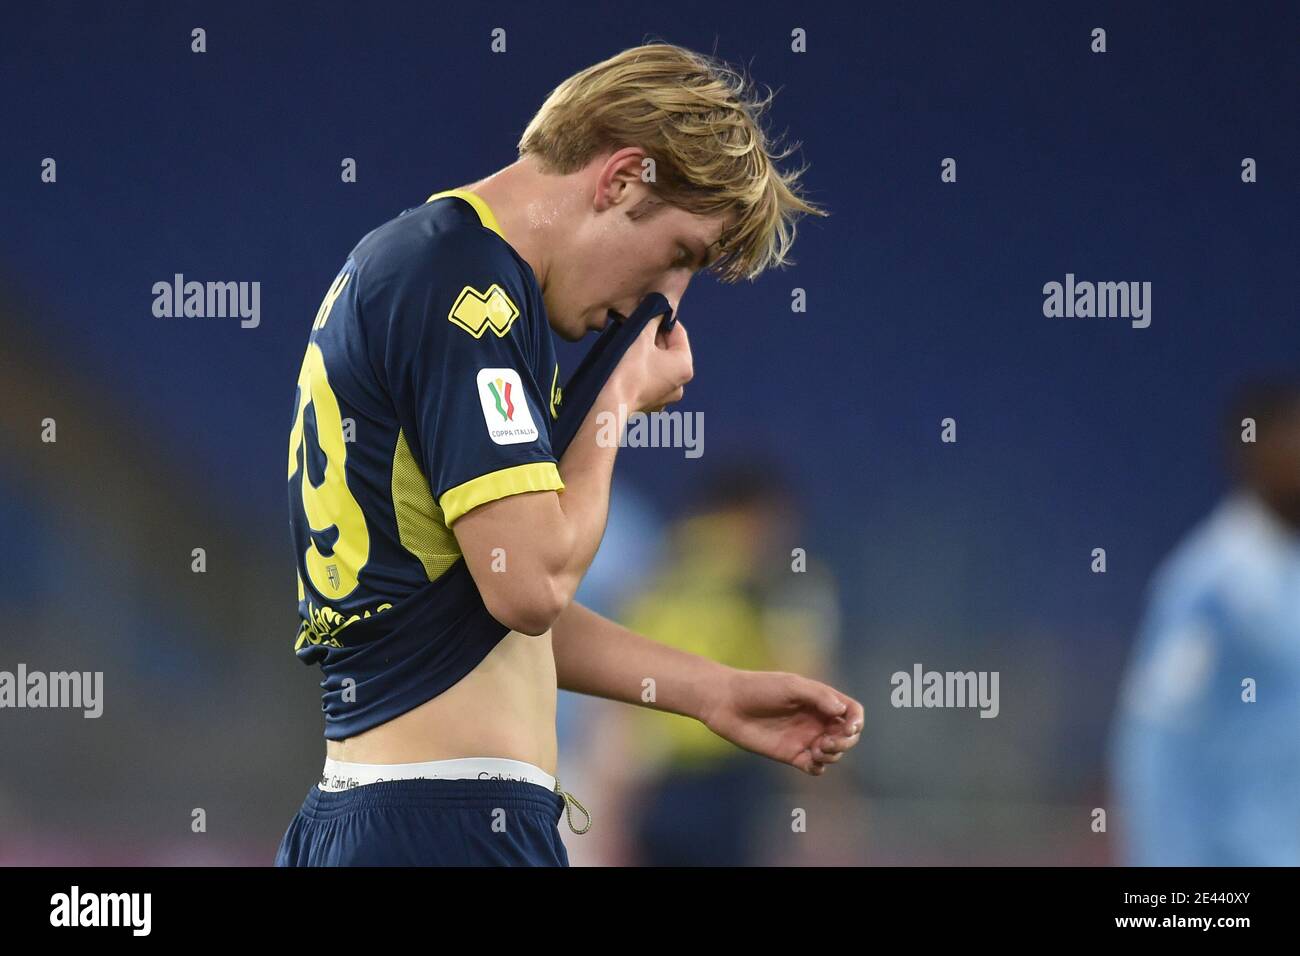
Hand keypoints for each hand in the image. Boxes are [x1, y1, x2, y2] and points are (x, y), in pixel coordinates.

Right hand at [606, 315, 692, 412]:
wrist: (607, 406)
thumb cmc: (627, 370)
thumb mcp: (640, 336)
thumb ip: (652, 318)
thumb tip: (658, 306)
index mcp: (685, 366)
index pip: (679, 333)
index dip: (663, 319)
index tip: (649, 311)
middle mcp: (680, 385)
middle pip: (669, 351)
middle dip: (653, 338)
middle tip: (634, 328)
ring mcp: (665, 399)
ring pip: (658, 367)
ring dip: (646, 355)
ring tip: (627, 347)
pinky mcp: (650, 407)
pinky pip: (648, 382)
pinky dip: (640, 373)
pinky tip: (625, 368)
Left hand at [701, 669, 863, 774]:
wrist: (727, 703)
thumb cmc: (758, 688)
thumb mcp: (790, 685)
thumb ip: (818, 696)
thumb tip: (842, 712)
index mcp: (819, 700)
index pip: (851, 712)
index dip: (855, 721)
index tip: (848, 727)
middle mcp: (815, 719)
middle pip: (847, 735)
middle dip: (845, 741)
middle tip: (827, 741)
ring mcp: (804, 738)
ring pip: (834, 753)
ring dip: (833, 754)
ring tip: (815, 749)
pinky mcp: (791, 755)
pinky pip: (815, 767)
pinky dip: (819, 768)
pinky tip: (809, 761)